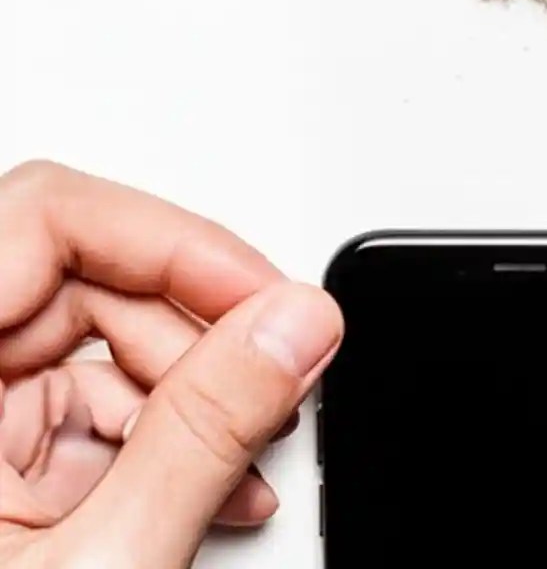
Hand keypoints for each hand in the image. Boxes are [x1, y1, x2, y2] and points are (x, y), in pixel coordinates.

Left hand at [0, 161, 343, 567]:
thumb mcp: (102, 567)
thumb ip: (207, 432)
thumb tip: (295, 326)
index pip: (44, 220)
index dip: (169, 241)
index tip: (264, 297)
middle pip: (82, 279)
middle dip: (196, 331)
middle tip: (274, 380)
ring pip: (97, 345)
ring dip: (191, 393)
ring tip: (243, 460)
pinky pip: (91, 411)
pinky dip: (164, 439)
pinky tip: (211, 487)